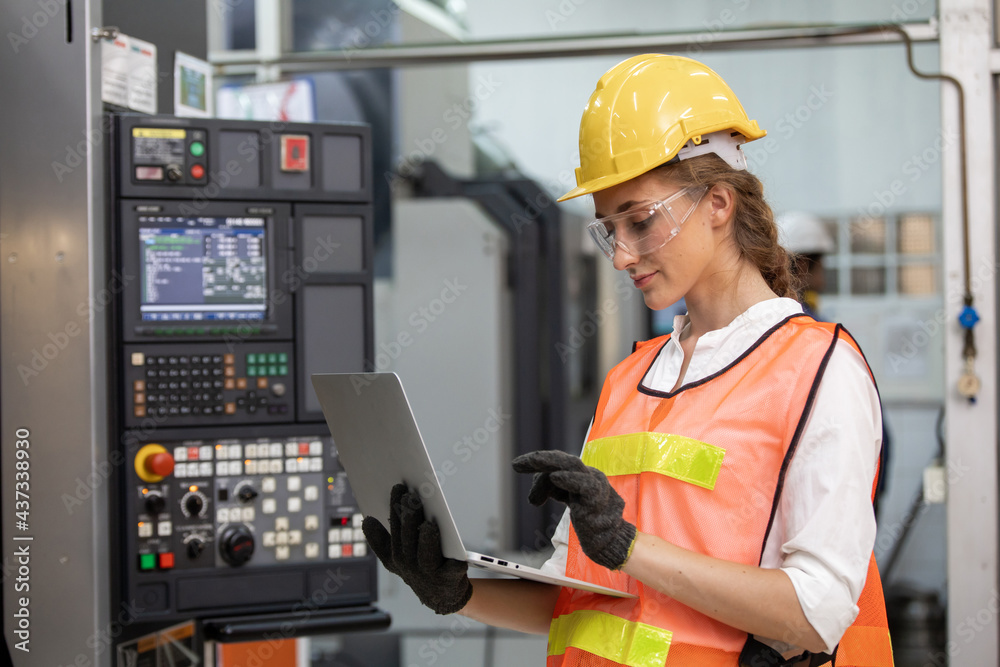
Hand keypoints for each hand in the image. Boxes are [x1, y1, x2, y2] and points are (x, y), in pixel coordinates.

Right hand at [362, 483, 472, 614]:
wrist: (442, 597)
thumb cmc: (420, 568)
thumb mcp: (395, 558)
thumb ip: (380, 540)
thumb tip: (366, 521)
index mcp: (394, 557)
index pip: (390, 530)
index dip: (393, 508)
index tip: (397, 488)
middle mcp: (409, 566)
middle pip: (407, 538)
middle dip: (408, 516)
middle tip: (411, 496)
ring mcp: (428, 574)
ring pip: (426, 554)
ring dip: (427, 539)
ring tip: (428, 524)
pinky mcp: (449, 580)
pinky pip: (451, 568)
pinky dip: (453, 559)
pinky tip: (457, 547)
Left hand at [512, 450, 635, 570]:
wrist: (610, 541)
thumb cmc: (591, 522)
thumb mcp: (569, 500)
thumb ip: (555, 490)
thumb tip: (535, 490)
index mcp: (583, 475)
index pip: (558, 463)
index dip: (538, 462)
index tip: (517, 464)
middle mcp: (590, 475)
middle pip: (563, 460)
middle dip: (539, 459)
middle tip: (517, 463)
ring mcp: (595, 485)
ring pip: (572, 466)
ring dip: (549, 463)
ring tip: (531, 462)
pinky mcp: (597, 499)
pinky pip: (584, 485)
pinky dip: (569, 479)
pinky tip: (555, 477)